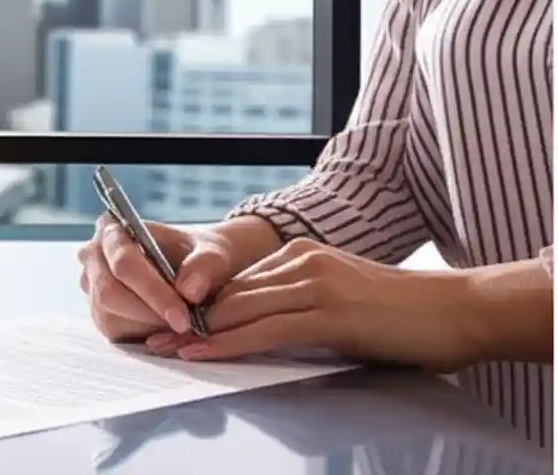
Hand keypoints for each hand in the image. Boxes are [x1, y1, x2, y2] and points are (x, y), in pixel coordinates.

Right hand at [78, 214, 278, 342]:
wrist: (197, 268)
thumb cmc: (200, 255)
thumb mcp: (216, 252)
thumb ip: (207, 265)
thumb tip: (188, 290)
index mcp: (114, 229)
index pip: (124, 262)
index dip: (152, 292)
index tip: (183, 318)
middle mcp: (94, 255)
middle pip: (109, 293)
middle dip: (149, 315)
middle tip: (186, 328)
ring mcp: (92, 285)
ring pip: (109, 317)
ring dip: (148, 328)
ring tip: (181, 324)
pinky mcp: (99, 311)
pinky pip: (113, 331)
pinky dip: (143, 335)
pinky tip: (167, 328)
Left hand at [144, 238, 476, 371]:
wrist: (459, 310)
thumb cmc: (403, 315)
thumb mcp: (339, 300)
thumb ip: (299, 306)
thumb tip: (260, 327)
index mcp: (301, 255)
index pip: (237, 282)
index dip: (199, 304)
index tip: (169, 320)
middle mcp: (302, 261)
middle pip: (229, 293)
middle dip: (186, 317)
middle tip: (150, 335)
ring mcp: (315, 283)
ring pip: (240, 309)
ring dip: (196, 332)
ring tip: (163, 349)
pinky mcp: (329, 311)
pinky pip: (266, 329)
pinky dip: (228, 343)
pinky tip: (202, 353)